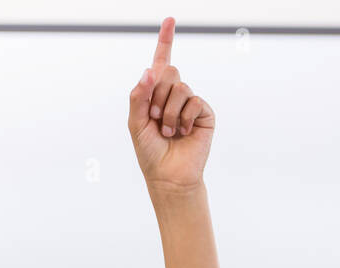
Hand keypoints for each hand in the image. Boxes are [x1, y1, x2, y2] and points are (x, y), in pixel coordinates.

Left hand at [128, 16, 214, 194]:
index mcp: (155, 93)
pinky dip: (183, 118)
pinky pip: (193, 101)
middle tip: (154, 118)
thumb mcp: (135, 122)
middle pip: (169, 72)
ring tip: (167, 131)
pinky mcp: (204, 112)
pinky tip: (183, 132)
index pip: (162, 61)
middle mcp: (174, 94)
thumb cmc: (149, 151)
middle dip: (156, 96)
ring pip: (180, 87)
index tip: (170, 20)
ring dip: (168, 112)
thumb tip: (150, 69)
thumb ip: (138, 95)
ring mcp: (190, 102)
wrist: (169, 175)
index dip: (165, 40)